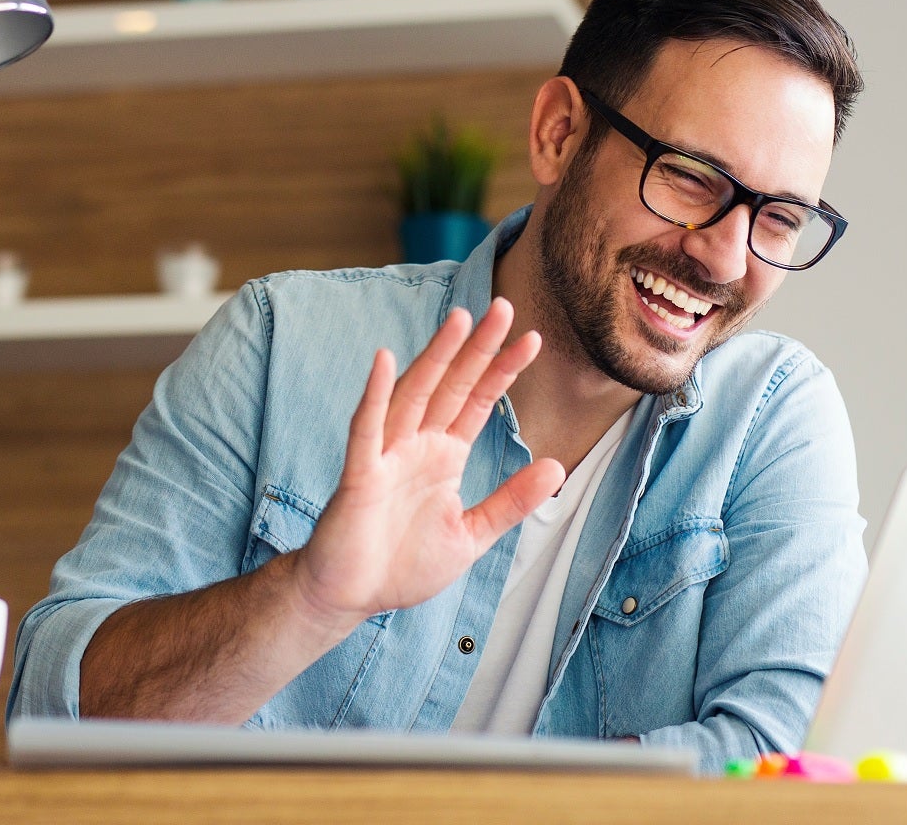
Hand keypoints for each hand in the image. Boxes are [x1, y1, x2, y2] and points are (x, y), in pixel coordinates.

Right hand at [291, 298, 565, 623]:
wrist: (349, 597)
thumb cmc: (402, 565)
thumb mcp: (472, 534)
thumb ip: (510, 501)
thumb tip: (556, 466)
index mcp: (443, 456)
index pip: (478, 402)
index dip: (502, 371)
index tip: (532, 340)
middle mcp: (416, 446)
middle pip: (451, 386)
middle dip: (477, 348)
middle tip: (505, 308)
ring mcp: (386, 456)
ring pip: (413, 395)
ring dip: (435, 358)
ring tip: (460, 320)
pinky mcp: (359, 475)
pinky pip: (366, 429)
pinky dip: (375, 395)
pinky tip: (384, 361)